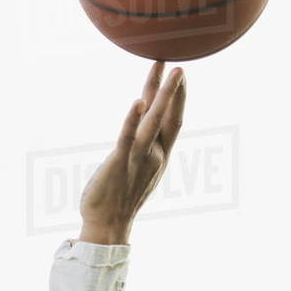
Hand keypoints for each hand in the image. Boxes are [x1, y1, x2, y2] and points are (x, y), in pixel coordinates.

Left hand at [78, 61, 186, 243]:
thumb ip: (145, 146)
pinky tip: (136, 102)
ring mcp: (138, 158)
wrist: (109, 225)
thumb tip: (143, 124)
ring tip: (168, 72)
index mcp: (160, 155)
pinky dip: (132, 120)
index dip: (178, 97)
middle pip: (167, 116)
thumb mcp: (139, 167)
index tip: (181, 74)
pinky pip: (127, 138)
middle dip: (174, 90)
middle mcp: (154, 155)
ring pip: (152, 122)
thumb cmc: (120, 195)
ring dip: (161, 95)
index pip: (174, 121)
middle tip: (181, 65)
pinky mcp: (119, 163)